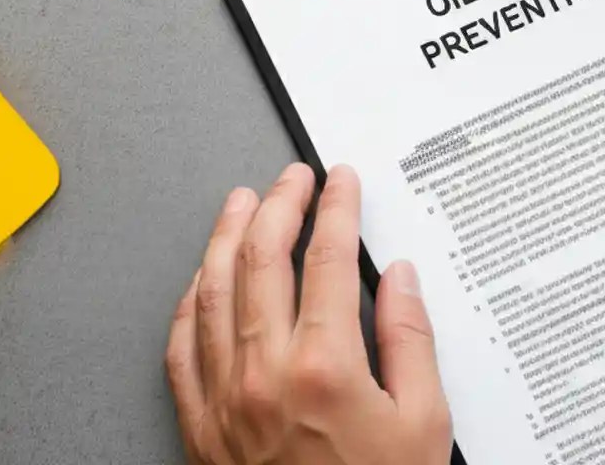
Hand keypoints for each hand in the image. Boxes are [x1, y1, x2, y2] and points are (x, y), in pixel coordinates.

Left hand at [165, 164, 451, 463]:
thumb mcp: (424, 421)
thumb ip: (411, 339)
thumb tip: (398, 277)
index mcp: (325, 365)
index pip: (326, 258)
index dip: (335, 208)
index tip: (342, 182)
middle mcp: (263, 372)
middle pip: (260, 259)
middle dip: (279, 204)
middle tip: (294, 178)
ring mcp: (224, 396)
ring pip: (211, 291)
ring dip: (225, 236)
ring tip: (241, 203)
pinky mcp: (201, 425)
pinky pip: (180, 346)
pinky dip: (189, 301)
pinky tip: (201, 281)